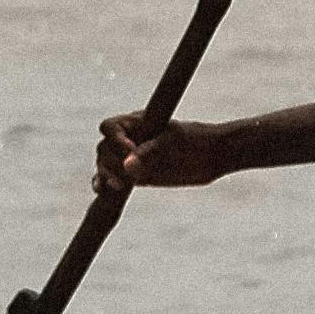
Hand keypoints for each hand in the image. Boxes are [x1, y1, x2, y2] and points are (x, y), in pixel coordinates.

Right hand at [99, 112, 228, 191]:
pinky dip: (105, 185)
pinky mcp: (134, 176)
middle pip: (104, 148)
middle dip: (109, 162)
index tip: (130, 150)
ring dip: (105, 176)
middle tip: (126, 176)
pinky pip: (113, 180)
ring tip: (116, 186)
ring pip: (105, 165)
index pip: (110, 127)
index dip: (114, 139)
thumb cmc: (195, 140)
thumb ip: (150, 152)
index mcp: (136, 123)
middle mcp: (127, 139)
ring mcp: (129, 158)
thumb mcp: (174, 142)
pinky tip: (102, 190)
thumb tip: (127, 166)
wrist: (213, 156)